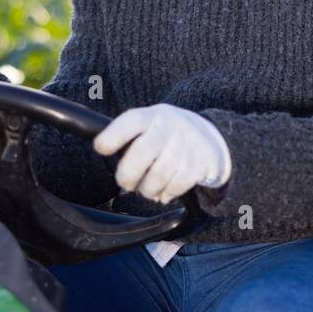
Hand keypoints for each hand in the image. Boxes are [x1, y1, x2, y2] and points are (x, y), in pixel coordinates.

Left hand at [93, 104, 231, 204]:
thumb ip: (129, 137)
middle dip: (127, 176)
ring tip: (149, 187)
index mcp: (151, 117)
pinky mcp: (198, 166)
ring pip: (156, 177)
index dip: (113, 135)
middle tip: (126, 183)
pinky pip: (174, 188)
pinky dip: (165, 194)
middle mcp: (169, 128)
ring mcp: (186, 146)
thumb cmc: (168, 135)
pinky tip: (166, 189)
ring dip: (147, 189)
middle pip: (141, 153)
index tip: (100, 148)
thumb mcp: (151, 124)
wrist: (212, 139)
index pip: (131, 121)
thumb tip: (102, 151)